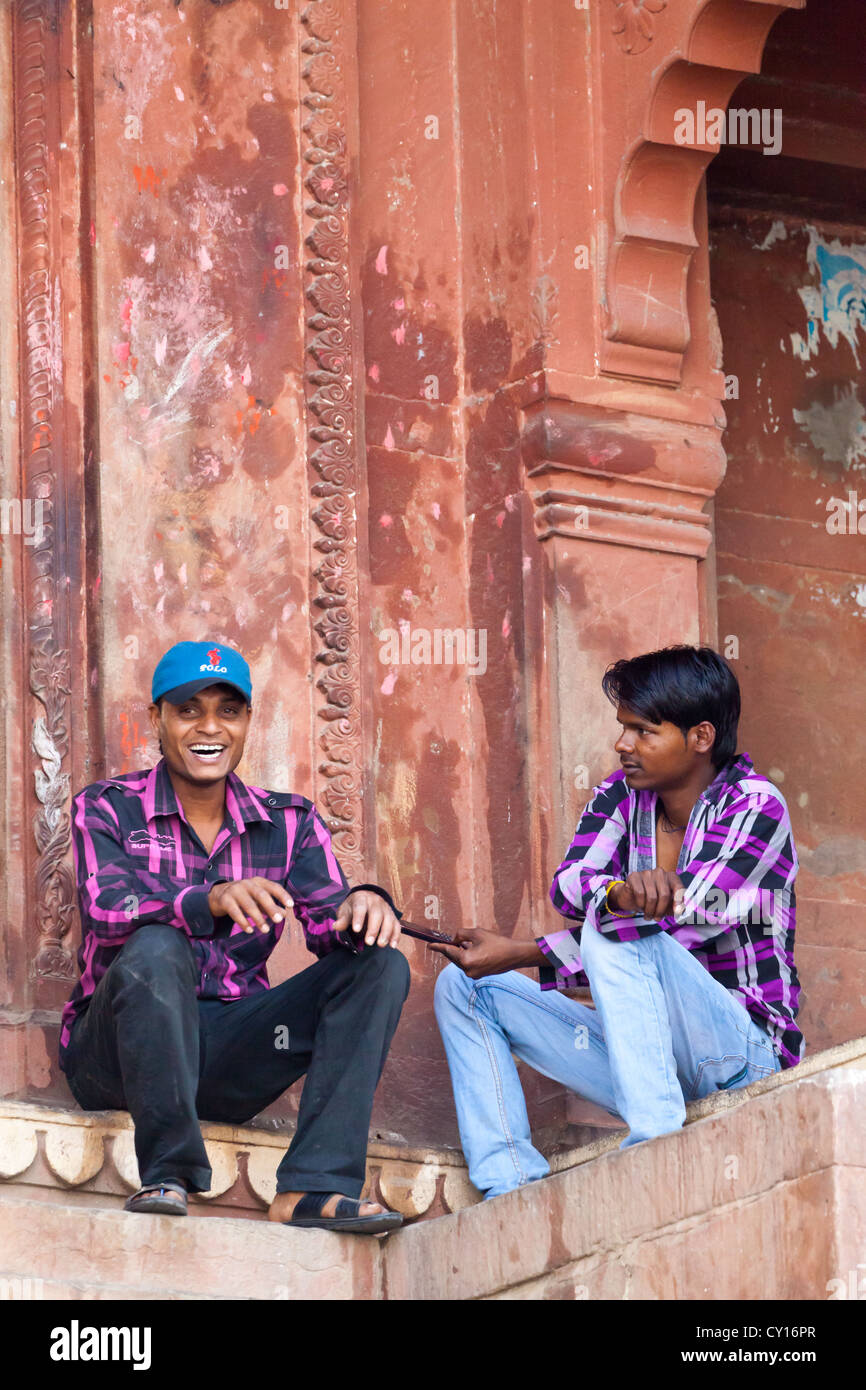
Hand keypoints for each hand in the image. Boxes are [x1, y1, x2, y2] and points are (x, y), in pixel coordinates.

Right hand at [208, 877, 293, 933]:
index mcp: (259, 882)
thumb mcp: (258, 900)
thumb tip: (284, 914)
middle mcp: (247, 884)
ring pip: (248, 905)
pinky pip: (235, 912)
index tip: (291, 905)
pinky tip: (250, 930)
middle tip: (279, 920)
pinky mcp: (225, 900)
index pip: (273, 887)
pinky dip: (243, 922)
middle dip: (271, 908)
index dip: (282, 895)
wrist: (218, 894)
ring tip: (265, 930)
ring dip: (258, 918)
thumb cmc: (245, 897)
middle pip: (261, 895)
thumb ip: (271, 906)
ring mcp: (235, 891)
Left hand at [334, 890, 401, 948]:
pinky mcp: (392, 916)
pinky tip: (392, 945)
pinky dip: (396, 935)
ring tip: (380, 945)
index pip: (360, 907)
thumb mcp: (345, 910)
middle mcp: (376, 902)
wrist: (366, 898)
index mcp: (362, 899)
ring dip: (386, 933)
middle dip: (373, 929)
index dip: (358, 918)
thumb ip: (342, 919)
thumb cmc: (353, 907)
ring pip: (389, 919)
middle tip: (368, 942)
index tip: (356, 930)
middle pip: (377, 914)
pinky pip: (397, 925)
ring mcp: (386, 908)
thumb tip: (336, 926)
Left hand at [428, 927, 543, 979]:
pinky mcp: (478, 975)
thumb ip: (461, 934)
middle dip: (450, 948)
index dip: (438, 946)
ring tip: (462, 943)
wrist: (514, 955)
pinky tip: (469, 949)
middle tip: (443, 941)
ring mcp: (473, 974)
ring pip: (460, 961)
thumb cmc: (497, 943)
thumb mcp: (477, 933)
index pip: (448, 951)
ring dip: (459, 952)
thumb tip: (454, 939)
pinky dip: (466, 957)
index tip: (429, 945)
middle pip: (453, 957)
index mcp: (466, 960)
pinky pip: (467, 964)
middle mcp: (468, 970)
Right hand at [608, 870, 683, 921]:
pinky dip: (640, 904)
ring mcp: (646, 873)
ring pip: (652, 896)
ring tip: (648, 915)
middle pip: (664, 895)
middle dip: (660, 911)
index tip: (678, 912)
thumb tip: (682, 911)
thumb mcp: (666, 905)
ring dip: (650, 910)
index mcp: (670, 877)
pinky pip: (640, 893)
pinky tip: (640, 906)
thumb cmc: (651, 900)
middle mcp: (660, 872)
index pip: (679, 887)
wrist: (631, 897)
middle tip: (657, 918)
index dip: (679, 900)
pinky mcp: (634, 876)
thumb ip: (676, 907)